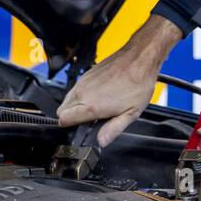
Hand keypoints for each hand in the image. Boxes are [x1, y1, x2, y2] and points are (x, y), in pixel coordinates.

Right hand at [56, 15, 182, 146]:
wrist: (139, 59)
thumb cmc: (138, 84)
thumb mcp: (131, 113)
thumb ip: (113, 129)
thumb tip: (102, 141)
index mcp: (92, 106)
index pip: (63, 120)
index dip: (69, 127)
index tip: (80, 129)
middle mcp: (83, 93)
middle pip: (61, 111)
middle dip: (71, 118)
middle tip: (88, 120)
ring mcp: (83, 82)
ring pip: (67, 99)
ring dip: (75, 106)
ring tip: (95, 107)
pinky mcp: (86, 75)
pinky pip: (75, 89)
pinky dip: (81, 96)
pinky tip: (98, 96)